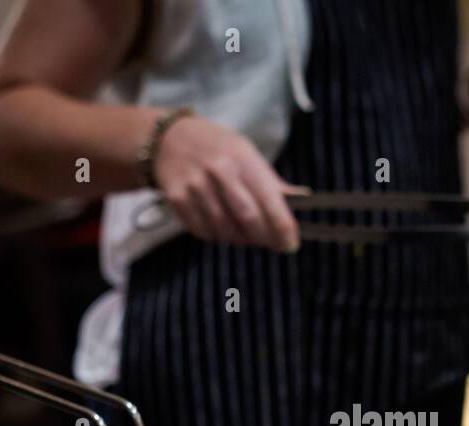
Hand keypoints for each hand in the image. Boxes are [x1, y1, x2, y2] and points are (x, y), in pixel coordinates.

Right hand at [155, 115, 301, 250]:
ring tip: (243, 233)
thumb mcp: (246, 153)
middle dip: (263, 238)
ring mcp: (196, 185)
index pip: (269, 200)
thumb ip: (270, 181)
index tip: (290, 244)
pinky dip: (215, 236)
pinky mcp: (178, 198)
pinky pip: (203, 232)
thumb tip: (300, 201)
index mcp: (243, 158)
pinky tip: (219, 226)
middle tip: (270, 243)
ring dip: (239, 239)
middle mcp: (219, 171)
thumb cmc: (217, 148)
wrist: (168, 138)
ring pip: (225, 230)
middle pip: (248, 219)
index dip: (283, 227)